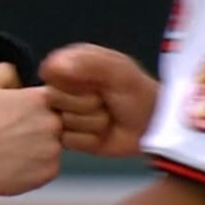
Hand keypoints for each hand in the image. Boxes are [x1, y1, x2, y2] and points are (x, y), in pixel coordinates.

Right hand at [0, 63, 61, 195]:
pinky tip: (14, 162)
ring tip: (12, 148)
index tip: (24, 112)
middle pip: (60, 120)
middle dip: (42, 124)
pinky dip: (36, 165)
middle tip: (16, 131)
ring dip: (40, 145)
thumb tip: (20, 77)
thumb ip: (6, 71)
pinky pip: (50, 165)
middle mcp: (52, 122)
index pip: (61, 96)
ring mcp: (53, 149)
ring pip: (56, 143)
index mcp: (40, 98)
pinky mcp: (49, 172)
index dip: (41, 104)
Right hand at [40, 43, 158, 157]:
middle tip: (104, 101)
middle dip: (83, 103)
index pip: (50, 72)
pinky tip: (102, 135)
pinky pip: (68, 141)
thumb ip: (88, 63)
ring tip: (107, 117)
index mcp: (71, 65)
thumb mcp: (119, 71)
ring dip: (91, 122)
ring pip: (62, 121)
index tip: (92, 83)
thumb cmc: (138, 94)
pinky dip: (90, 140)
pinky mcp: (69, 138)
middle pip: (53, 98)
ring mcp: (65, 115)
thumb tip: (53, 66)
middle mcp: (63, 89)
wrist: (153, 128)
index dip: (70, 81)